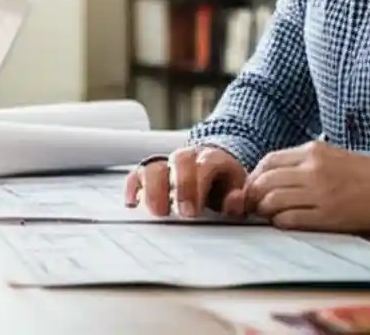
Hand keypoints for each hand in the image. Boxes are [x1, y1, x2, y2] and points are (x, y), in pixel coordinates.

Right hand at [124, 145, 247, 217]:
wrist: (213, 170)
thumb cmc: (224, 186)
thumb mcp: (237, 192)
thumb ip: (237, 200)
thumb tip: (235, 200)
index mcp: (212, 159)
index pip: (204, 165)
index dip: (197, 186)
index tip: (192, 212)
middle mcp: (188, 157)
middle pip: (178, 161)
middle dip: (177, 187)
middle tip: (176, 212)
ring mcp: (167, 162)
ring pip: (154, 166)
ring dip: (152, 188)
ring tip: (156, 211)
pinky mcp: (150, 171)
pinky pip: (136, 173)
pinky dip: (132, 187)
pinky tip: (132, 204)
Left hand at [244, 141, 369, 232]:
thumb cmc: (369, 174)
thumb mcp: (334, 155)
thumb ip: (305, 161)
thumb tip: (272, 174)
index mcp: (313, 151)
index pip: (268, 161)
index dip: (256, 175)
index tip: (255, 186)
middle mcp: (313, 169)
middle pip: (265, 181)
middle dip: (254, 194)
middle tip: (254, 204)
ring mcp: (320, 193)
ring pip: (272, 200)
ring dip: (265, 210)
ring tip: (270, 214)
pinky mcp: (328, 216)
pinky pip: (289, 220)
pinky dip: (280, 222)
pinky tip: (285, 222)